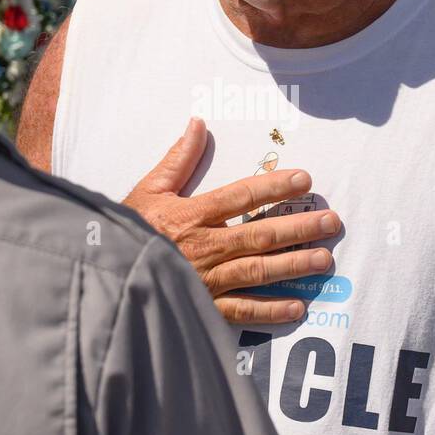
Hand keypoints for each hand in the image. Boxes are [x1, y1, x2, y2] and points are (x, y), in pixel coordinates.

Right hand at [123, 117, 339, 324]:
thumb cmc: (127, 230)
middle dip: (298, 227)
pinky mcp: (202, 308)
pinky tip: (297, 307)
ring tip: (323, 260)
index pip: (240, 196)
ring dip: (292, 266)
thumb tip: (198, 123)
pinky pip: (240, 311)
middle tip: (331, 221)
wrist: (103, 273)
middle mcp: (203, 246)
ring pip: (256, 271)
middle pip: (258, 234)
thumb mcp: (148, 189)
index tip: (304, 180)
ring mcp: (205, 280)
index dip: (273, 187)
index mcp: (190, 214)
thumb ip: (177, 159)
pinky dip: (269, 311)